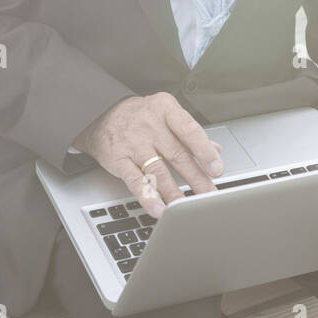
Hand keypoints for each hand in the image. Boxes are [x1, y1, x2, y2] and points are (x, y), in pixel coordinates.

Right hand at [72, 92, 223, 217]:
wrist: (100, 116)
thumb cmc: (139, 117)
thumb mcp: (165, 115)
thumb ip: (190, 133)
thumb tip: (216, 150)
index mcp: (165, 109)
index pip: (189, 130)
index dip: (204, 150)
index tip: (216, 168)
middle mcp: (149, 124)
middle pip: (177, 154)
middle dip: (196, 177)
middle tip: (209, 195)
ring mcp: (133, 142)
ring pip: (158, 170)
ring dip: (174, 192)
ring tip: (186, 207)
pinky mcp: (118, 158)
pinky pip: (135, 180)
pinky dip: (148, 196)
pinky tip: (158, 208)